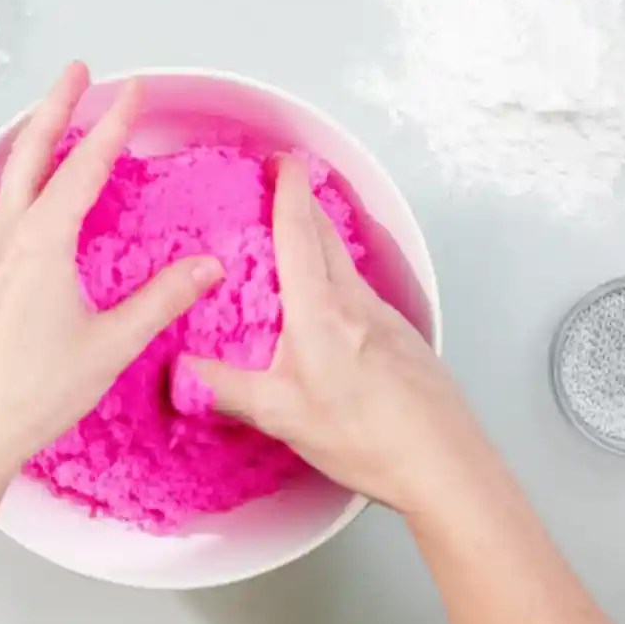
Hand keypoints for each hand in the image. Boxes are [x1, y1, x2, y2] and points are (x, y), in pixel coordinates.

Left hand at [0, 63, 223, 470]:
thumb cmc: (38, 390)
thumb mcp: (112, 343)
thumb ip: (162, 299)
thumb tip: (209, 267)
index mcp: (43, 242)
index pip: (85, 166)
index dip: (113, 124)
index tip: (135, 88)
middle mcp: (12, 238)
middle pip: (33, 152)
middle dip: (57, 106)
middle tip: (78, 71)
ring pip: (14, 177)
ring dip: (37, 139)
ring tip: (57, 116)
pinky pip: (8, 206)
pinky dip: (26, 178)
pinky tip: (36, 192)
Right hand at [189, 156, 486, 514]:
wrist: (446, 464)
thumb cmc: (367, 437)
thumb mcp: (281, 416)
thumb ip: (224, 389)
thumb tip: (178, 371)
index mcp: (320, 310)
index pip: (299, 233)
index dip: (287, 190)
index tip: (279, 159)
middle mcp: (356, 303)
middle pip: (326, 237)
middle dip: (302, 204)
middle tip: (280, 185)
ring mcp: (385, 320)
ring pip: (346, 265)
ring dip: (320, 241)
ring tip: (294, 240)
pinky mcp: (402, 341)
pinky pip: (361, 295)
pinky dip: (338, 280)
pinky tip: (328, 308)